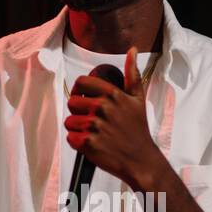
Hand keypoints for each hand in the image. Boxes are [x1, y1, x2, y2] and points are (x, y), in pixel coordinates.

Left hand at [65, 46, 167, 191]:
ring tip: (93, 134)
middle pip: (72, 103)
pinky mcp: (88, 143)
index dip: (79, 91)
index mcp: (112, 94)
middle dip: (78, 112)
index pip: (81, 82)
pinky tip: (92, 144)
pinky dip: (78, 143)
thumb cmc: (138, 130)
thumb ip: (132, 74)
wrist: (141, 160)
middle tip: (91, 121)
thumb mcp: (138, 99)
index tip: (83, 99)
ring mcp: (94, 126)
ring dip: (77, 129)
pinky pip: (70, 138)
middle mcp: (102, 107)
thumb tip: (132, 51)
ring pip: (69, 122)